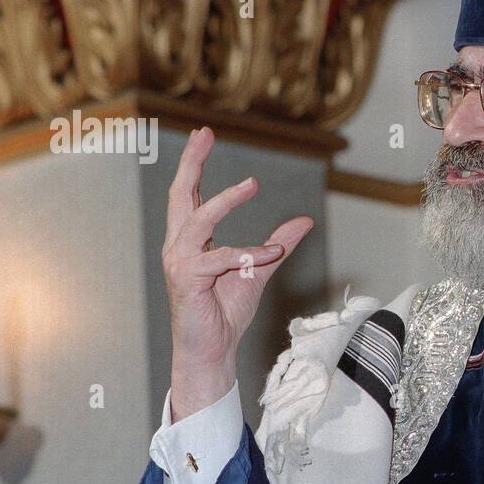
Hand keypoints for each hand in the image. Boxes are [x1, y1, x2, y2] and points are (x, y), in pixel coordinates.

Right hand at [162, 127, 313, 421]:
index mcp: (192, 241)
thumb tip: (303, 220)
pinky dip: (247, 254)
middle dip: (191, 162)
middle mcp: (180, 246)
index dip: (196, 164)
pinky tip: (270, 255)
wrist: (214, 350)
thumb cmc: (226, 312)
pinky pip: (220, 259)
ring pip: (199, 220)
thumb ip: (278, 244)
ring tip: (251, 183)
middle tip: (203, 133)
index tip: (203, 135)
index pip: (190, 195)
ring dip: (226, 201)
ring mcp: (180, 262)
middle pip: (180, 195)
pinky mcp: (187, 281)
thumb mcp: (259, 270)